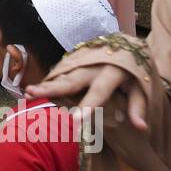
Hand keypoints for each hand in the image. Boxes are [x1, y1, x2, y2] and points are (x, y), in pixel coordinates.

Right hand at [26, 61, 149, 130]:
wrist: (129, 42)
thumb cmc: (135, 71)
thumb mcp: (142, 87)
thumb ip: (138, 106)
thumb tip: (142, 128)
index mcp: (114, 71)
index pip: (99, 92)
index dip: (88, 106)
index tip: (75, 120)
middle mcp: (95, 64)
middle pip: (72, 79)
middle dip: (53, 88)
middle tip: (34, 95)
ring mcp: (84, 60)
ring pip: (63, 73)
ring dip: (45, 84)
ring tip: (28, 93)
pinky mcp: (77, 58)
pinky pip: (62, 70)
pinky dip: (49, 80)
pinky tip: (35, 89)